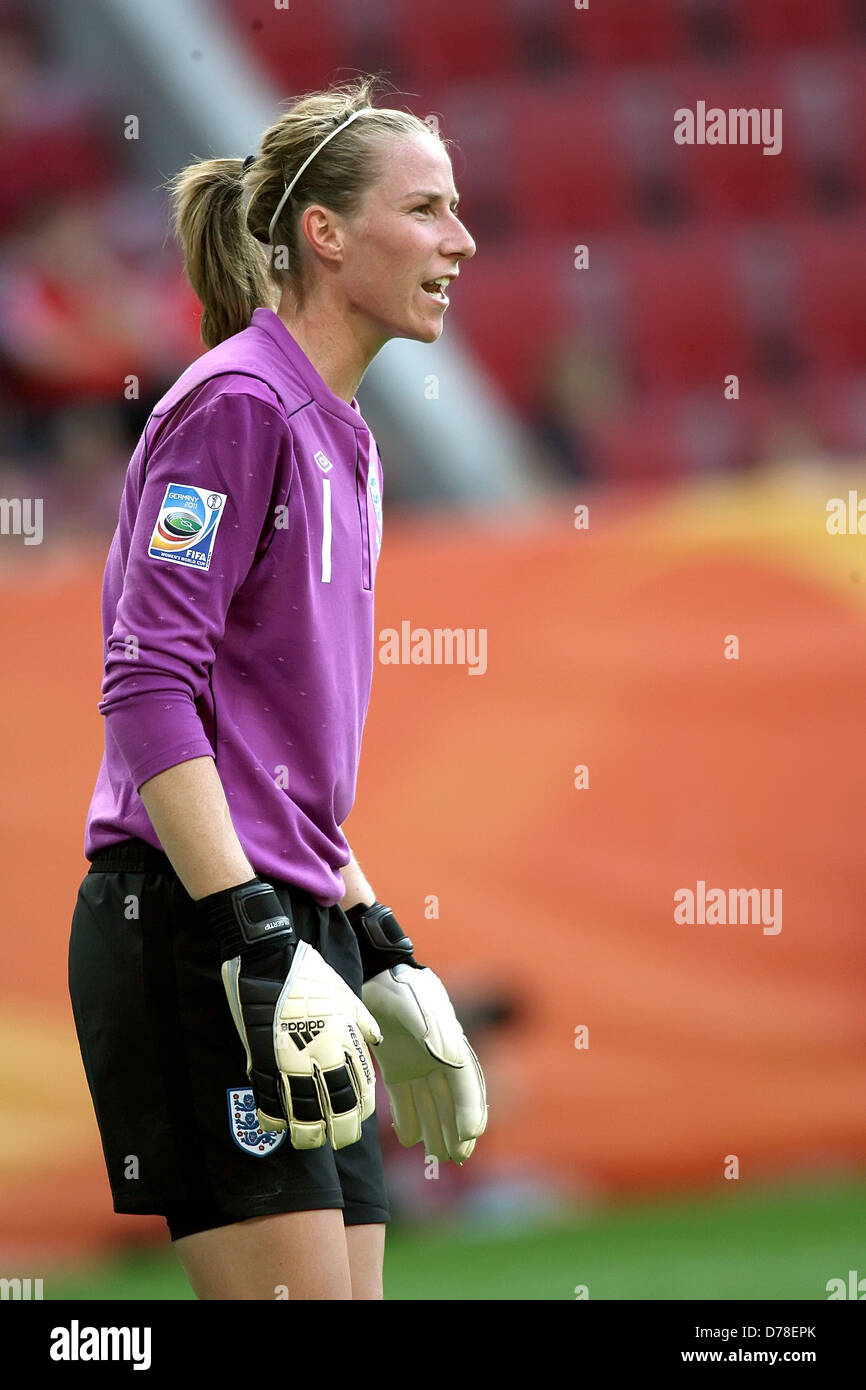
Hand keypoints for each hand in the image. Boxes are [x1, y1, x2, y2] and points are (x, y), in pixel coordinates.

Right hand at [199, 878, 382, 1150]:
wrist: (271, 957)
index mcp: (344, 1042)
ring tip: (307, 1141)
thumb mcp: (347, 995)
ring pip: (303, 1113)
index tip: (356, 1119)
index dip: (360, 1112)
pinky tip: (276, 1126)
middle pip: (336, 1108)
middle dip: (339, 1131)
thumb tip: (376, 1040)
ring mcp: (291, 1061)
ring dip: (306, 1133)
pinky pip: (269, 1100)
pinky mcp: (263, 1059)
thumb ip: (362, 1022)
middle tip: (336, 1139)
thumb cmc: (310, 974)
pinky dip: (273, 1117)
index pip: (360, 1091)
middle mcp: (321, 1057)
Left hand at [343, 900, 486, 1162]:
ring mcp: (419, 1064)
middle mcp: (439, 1058)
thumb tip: (449, 1061)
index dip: (470, 1108)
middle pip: (453, 1099)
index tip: (471, 1134)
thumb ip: (434, 1031)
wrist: (374, 975)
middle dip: (458, 1128)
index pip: (466, 1082)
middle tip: (459, 1157)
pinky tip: (412, 1140)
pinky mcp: (398, 1067)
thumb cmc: (401, 988)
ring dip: (438, 1129)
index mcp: (452, 1043)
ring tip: (439, 1157)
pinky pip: (407, 1099)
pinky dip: (411, 1118)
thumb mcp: (419, 1005)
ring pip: (432, 1104)